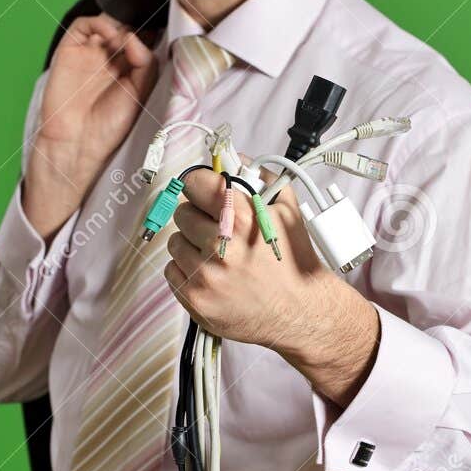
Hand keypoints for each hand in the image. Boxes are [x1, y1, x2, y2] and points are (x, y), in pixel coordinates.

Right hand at [22, 15, 158, 240]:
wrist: (77, 142)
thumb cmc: (108, 126)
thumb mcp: (139, 95)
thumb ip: (144, 63)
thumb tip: (134, 36)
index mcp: (129, 70)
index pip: (143, 39)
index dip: (152, 32)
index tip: (165, 31)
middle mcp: (109, 59)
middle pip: (126, 27)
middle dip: (138, 25)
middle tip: (148, 31)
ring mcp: (89, 53)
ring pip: (107, 23)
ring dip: (120, 24)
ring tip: (127, 41)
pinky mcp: (70, 50)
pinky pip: (83, 25)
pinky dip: (99, 23)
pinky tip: (112, 36)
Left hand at [163, 168, 380, 405]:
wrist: (299, 312)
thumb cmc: (292, 259)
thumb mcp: (286, 210)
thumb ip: (259, 176)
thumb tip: (231, 158)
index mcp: (241, 217)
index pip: (193, 182)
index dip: (201, 186)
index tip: (206, 193)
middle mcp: (220, 246)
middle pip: (182, 212)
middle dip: (198, 217)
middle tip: (218, 230)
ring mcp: (205, 276)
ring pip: (174, 242)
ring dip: (191, 245)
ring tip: (218, 256)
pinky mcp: (195, 300)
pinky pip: (171, 271)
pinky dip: (187, 271)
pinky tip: (212, 275)